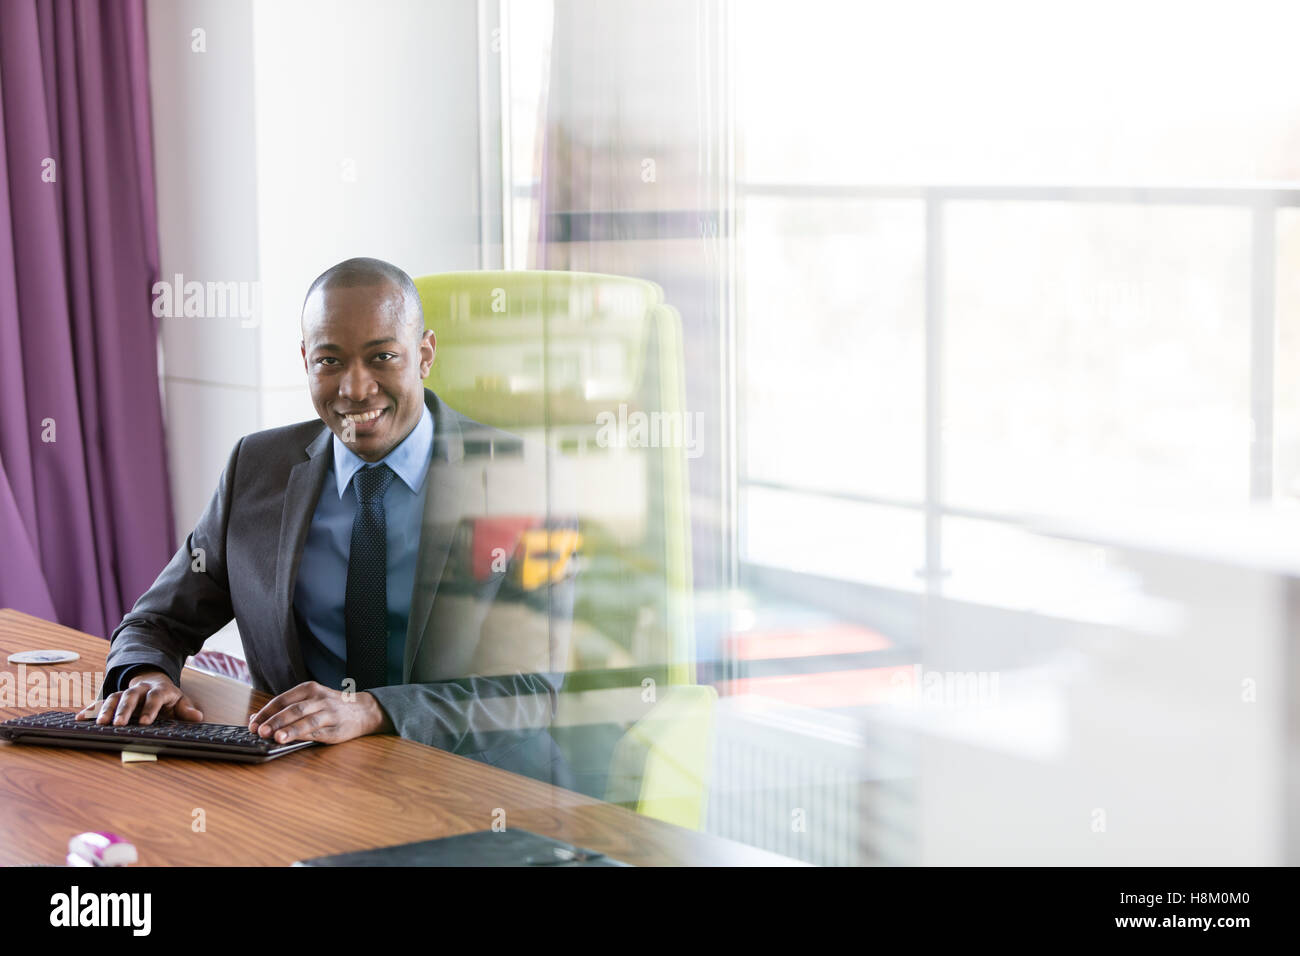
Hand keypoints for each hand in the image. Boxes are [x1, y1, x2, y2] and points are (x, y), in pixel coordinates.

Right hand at [75, 670, 203, 724]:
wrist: (153, 680)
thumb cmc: (167, 696)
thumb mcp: (180, 701)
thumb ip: (186, 709)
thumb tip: (198, 717)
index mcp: (158, 689)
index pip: (155, 697)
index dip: (150, 709)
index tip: (145, 722)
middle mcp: (140, 688)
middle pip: (131, 696)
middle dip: (124, 710)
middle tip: (118, 724)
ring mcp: (125, 692)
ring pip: (114, 697)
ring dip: (106, 710)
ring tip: (100, 723)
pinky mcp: (113, 697)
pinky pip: (100, 702)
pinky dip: (89, 710)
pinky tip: (79, 719)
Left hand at [247, 681, 391, 744]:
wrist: (364, 710)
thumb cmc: (331, 706)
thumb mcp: (310, 699)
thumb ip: (285, 708)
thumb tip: (255, 719)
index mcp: (310, 689)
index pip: (282, 700)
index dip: (266, 712)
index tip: (252, 724)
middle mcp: (319, 699)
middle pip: (294, 709)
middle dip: (275, 721)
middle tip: (260, 731)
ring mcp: (329, 713)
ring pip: (307, 720)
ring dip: (290, 729)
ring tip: (277, 738)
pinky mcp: (337, 729)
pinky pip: (319, 732)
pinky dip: (305, 737)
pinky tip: (295, 742)